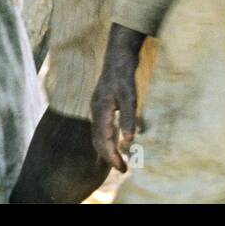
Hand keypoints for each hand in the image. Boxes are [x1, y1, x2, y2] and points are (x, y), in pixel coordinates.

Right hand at [90, 24, 144, 171]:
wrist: (118, 56)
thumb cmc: (124, 75)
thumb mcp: (129, 96)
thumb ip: (128, 118)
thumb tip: (128, 141)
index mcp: (100, 111)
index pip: (103, 141)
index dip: (112, 157)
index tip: (122, 169)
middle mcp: (95, 111)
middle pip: (98, 140)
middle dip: (109, 157)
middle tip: (123, 169)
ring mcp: (97, 108)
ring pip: (98, 134)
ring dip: (107, 149)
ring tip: (119, 161)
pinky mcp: (102, 105)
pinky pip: (101, 127)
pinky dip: (107, 138)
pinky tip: (116, 141)